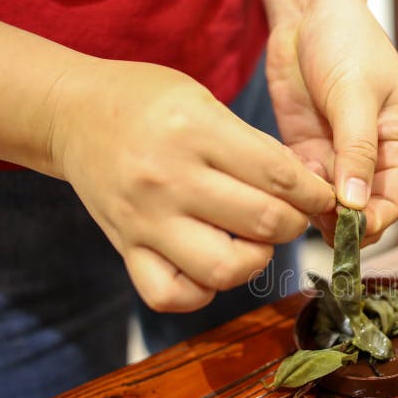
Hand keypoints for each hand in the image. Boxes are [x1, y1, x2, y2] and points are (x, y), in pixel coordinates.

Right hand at [52, 58, 335, 311]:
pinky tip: (212, 266)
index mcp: (194, 131)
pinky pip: (171, 295)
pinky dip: (201, 292)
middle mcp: (168, 180)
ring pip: (223, 269)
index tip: (323, 197)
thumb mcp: (206, 102)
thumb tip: (308, 190)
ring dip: (256, 261)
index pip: (278, 175)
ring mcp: (145, 220)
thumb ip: (255, 147)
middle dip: (294, 224)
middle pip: (262, 223)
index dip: (314, 193)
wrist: (74, 114)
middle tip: (292, 216)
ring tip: (255, 242)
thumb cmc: (150, 103)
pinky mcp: (126, 249)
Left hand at [264, 0, 397, 245]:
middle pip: (359, 208)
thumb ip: (357, 148)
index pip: (391, 199)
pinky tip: (282, 183)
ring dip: (314, 210)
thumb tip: (355, 202)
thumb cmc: (347, 41)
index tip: (350, 229)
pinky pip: (300, 184)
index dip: (373, 220)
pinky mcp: (304, 149)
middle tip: (318, 224)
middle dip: (341, 222)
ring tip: (297, 203)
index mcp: (396, 143)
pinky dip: (292, 191)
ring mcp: (334, 154)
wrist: (309, 11)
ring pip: (328, 203)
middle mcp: (367, 156)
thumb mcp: (356, 93)